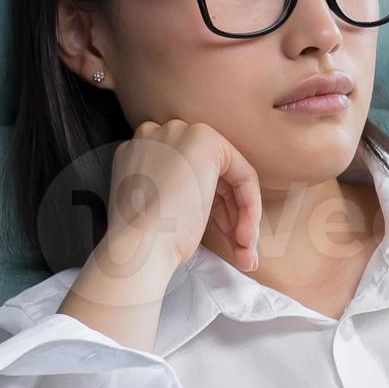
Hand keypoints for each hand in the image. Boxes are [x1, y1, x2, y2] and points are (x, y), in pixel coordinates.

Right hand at [81, 120, 261, 301]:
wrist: (138, 247)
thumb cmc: (147, 242)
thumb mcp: (158, 209)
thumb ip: (179, 192)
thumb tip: (209, 201)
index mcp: (139, 153)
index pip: (189, 178)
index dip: (211, 211)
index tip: (221, 240)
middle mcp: (156, 135)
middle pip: (211, 176)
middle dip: (230, 215)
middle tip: (239, 249)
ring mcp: (179, 133)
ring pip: (229, 178)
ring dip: (242, 218)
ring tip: (244, 254)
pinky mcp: (204, 140)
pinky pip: (243, 174)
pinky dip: (250, 207)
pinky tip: (245, 238)